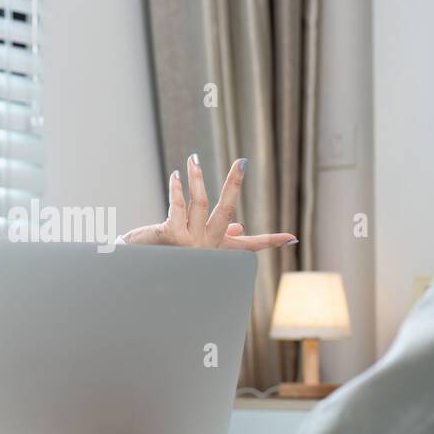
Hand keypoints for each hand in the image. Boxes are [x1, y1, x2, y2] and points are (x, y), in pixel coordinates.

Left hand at [118, 154, 296, 250]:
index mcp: (217, 249)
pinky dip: (177, 189)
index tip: (291, 237)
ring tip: (194, 158)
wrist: (142, 275)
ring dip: (197, 178)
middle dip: (234, 184)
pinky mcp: (170, 236)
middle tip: (242, 162)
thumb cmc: (170, 257)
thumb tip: (239, 226)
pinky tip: (176, 176)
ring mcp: (189, 242)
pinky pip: (177, 207)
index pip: (250, 246)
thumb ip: (220, 236)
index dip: (271, 241)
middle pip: (226, 210)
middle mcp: (206, 246)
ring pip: (199, 203)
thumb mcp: (196, 246)